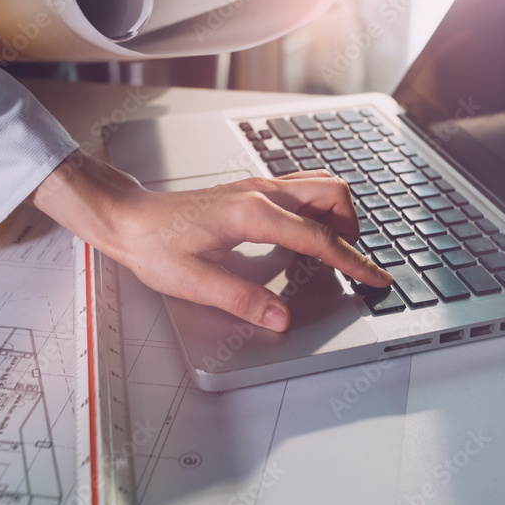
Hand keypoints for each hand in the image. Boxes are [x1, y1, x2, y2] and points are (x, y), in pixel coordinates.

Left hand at [29, 150, 392, 330]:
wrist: (129, 217)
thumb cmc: (153, 245)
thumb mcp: (193, 282)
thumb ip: (241, 300)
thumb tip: (280, 318)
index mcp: (251, 215)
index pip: (319, 237)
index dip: (353, 261)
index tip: (375, 278)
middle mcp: (261, 193)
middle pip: (332, 194)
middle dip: (352, 228)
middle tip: (350, 262)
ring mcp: (258, 186)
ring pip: (320, 186)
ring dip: (338, 215)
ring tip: (334, 250)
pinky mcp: (253, 189)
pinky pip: (303, 190)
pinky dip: (320, 210)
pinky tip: (308, 235)